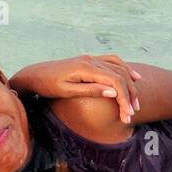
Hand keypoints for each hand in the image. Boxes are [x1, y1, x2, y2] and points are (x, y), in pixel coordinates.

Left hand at [14, 55, 141, 124]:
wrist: (35, 74)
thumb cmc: (47, 85)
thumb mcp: (67, 91)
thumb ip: (90, 90)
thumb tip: (113, 92)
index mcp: (85, 67)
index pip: (114, 81)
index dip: (123, 97)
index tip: (127, 113)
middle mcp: (91, 60)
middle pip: (119, 75)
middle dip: (129, 94)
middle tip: (132, 113)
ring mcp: (91, 58)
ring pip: (118, 68)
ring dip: (130, 84)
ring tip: (135, 101)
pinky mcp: (90, 60)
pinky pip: (113, 62)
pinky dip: (125, 69)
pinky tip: (134, 77)